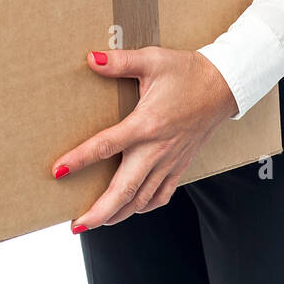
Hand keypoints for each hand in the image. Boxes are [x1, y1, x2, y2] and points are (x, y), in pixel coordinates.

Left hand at [52, 46, 238, 230]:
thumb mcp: (152, 60)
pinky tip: (132, 209)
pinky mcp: (180, 165)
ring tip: (96, 222)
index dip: (80, 159)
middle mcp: (157, 149)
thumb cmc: (188, 72)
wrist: (223, 86)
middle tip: (77, 224)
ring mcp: (170, 161)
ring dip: (118, 214)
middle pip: (124, 189)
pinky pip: (162, 195)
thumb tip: (91, 58)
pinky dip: (144, 207)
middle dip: (99, 211)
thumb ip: (120, 61)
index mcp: (146, 124)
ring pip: (142, 199)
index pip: (106, 145)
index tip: (59, 171)